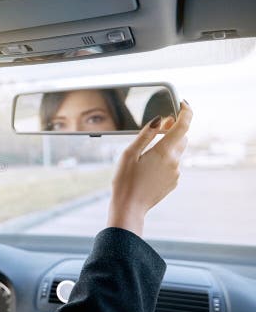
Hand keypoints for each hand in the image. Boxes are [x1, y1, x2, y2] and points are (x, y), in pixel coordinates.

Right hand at [107, 100, 192, 235]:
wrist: (129, 207)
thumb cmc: (125, 180)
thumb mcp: (129, 153)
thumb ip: (146, 135)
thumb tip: (159, 119)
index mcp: (164, 151)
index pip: (183, 126)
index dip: (186, 112)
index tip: (183, 103)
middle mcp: (174, 161)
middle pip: (182, 138)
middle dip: (173, 130)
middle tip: (159, 127)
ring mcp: (175, 173)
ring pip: (176, 152)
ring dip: (166, 147)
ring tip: (146, 153)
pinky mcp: (172, 182)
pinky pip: (172, 165)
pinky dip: (164, 160)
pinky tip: (147, 168)